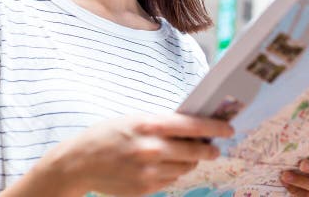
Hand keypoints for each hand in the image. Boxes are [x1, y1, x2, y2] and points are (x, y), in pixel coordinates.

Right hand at [46, 112, 233, 196]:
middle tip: (213, 148)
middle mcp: (152, 149)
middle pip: (195, 151)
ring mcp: (149, 171)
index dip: (215, 128)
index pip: (194, 126)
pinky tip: (164, 165)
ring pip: (186, 167)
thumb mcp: (136, 119)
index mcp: (150, 125)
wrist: (80, 162)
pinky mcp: (146, 188)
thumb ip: (164, 123)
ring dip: (190, 161)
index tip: (229, 129)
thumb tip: (193, 127)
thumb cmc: (108, 134)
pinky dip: (174, 172)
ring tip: (183, 154)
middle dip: (209, 149)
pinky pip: (172, 180)